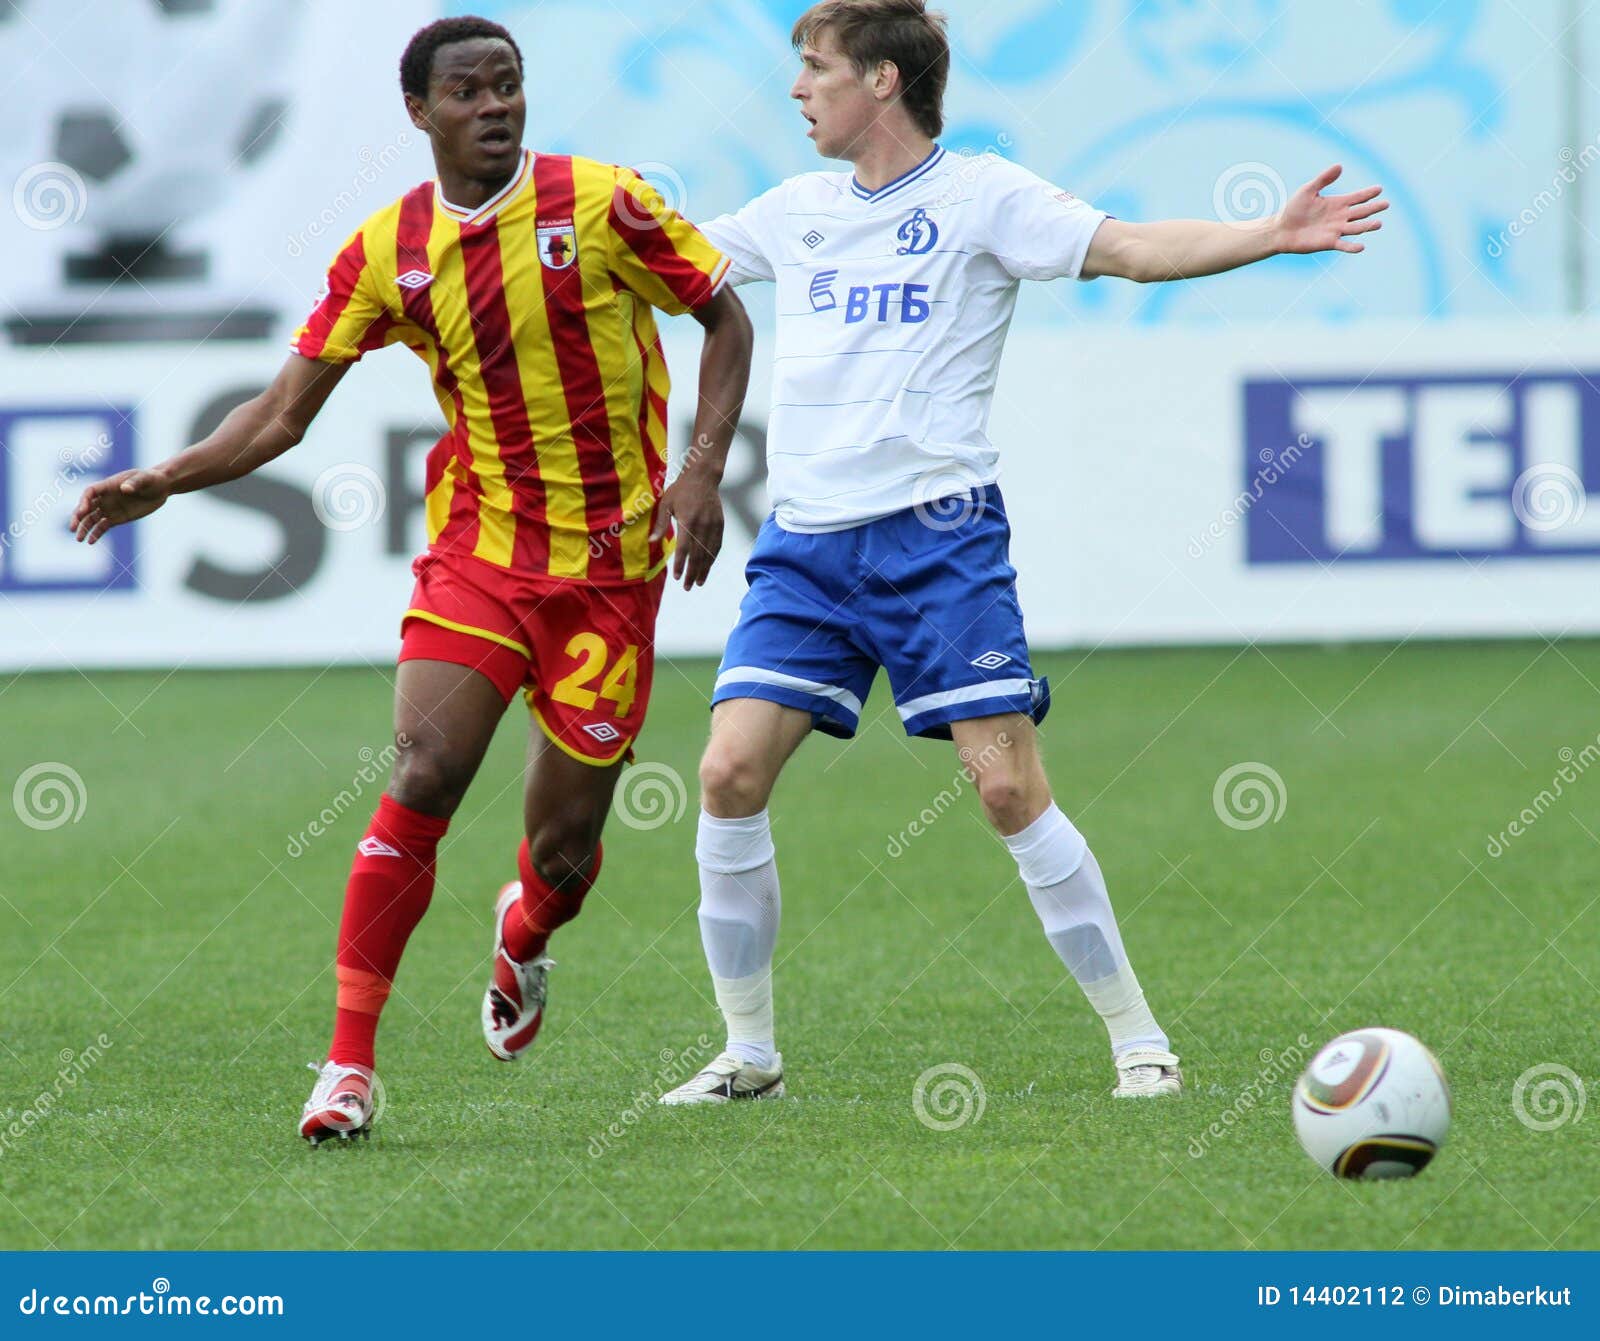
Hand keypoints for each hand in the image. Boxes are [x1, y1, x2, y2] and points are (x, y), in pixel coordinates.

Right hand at [71, 467, 170, 544]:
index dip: (84, 501)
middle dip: (78, 517)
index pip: (90, 492)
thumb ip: (134, 483)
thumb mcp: (145, 478)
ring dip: (84, 528)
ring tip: (79, 539)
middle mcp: (105, 497)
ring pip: (92, 519)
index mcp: (108, 485)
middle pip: (86, 507)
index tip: (83, 510)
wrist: (160, 488)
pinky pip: (103, 527)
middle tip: (72, 528)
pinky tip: (90, 542)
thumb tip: (125, 489)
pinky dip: (96, 534)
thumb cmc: (152, 479)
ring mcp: (110, 508)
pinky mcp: (117, 518)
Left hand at [651, 469, 723, 588]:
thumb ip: (660, 525)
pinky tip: (708, 567)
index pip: (684, 549)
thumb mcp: (666, 504)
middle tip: (687, 587)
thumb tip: (651, 542)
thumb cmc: (681, 490)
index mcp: (688, 521)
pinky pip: (717, 545)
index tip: (678, 577)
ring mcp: (713, 525)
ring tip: (698, 582)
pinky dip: (712, 558)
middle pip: (698, 555)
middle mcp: (702, 525)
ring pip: (709, 553)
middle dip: (692, 573)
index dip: (681, 564)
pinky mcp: (720, 524)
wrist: (703, 477)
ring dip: (704, 569)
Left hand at [1274, 164, 1387, 254]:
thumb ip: (1323, 179)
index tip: (1379, 188)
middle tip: (1386, 204)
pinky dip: (1352, 247)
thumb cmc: (1293, 209)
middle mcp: (1340, 217)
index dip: (1368, 193)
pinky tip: (1361, 246)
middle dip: (1374, 208)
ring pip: (1356, 228)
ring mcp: (1336, 230)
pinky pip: (1344, 245)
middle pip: (1361, 212)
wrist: (1281, 229)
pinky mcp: (1329, 243)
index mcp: (1337, 203)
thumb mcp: (1308, 190)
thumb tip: (1340, 166)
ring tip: (1378, 223)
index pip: (1357, 197)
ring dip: (1367, 226)